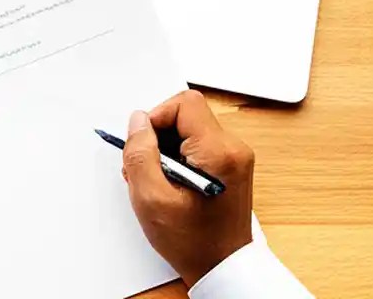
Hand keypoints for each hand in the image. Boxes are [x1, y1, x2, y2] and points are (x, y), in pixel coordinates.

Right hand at [122, 90, 254, 286]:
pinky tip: (169, 185)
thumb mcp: (151, 199)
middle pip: (187, 116)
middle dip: (159, 138)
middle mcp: (234, 149)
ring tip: (156, 182)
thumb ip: (140, 154)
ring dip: (166, 150)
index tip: (143, 143)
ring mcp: (235, 158)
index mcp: (219, 153)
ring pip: (190, 131)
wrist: (222, 268)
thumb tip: (138, 121)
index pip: (185, 104)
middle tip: (145, 169)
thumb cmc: (194, 243)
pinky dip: (178, 159)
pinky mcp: (230, 166)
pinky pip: (198, 146)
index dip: (156, 118)